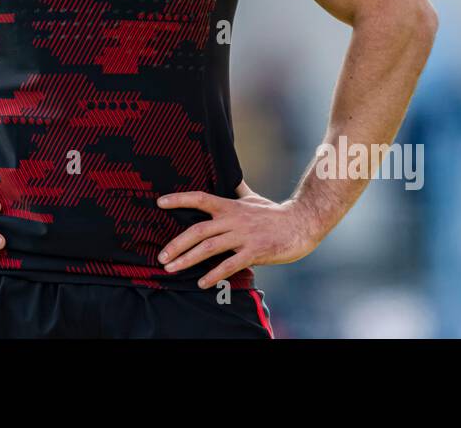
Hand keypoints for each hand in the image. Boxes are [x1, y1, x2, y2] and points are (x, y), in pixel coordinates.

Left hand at [156, 181, 321, 287]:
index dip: (179, 199)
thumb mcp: (252, 198)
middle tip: (161, 256)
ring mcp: (243, 236)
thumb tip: (231, 177)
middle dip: (177, 243)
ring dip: (188, 259)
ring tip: (171, 269)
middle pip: (198, 230)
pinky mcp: (255, 252)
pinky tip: (202, 282)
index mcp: (230, 206)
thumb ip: (238, 190)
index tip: (159, 202)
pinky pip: (230, 264)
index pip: (200, 198)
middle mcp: (233, 219)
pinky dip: (214, 274)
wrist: (301, 224)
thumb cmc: (274, 213)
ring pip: (209, 248)